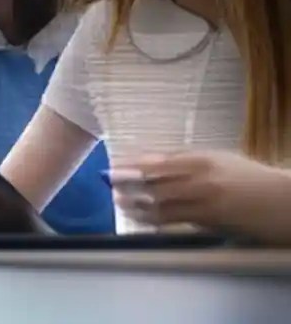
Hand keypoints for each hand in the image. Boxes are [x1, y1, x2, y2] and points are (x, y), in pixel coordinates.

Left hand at [116, 151, 290, 243]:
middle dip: (127, 184)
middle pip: (154, 182)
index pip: (157, 162)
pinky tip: (139, 217)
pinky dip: (152, 218)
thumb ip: (182, 160)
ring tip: (119, 202)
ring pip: (160, 203)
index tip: (113, 166)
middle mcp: (199, 179)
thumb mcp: (215, 159)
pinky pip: (173, 220)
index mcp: (200, 159)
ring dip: (135, 204)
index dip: (132, 166)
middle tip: (108, 184)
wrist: (278, 202)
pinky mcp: (208, 222)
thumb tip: (147, 160)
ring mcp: (203, 201)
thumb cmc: (245, 177)